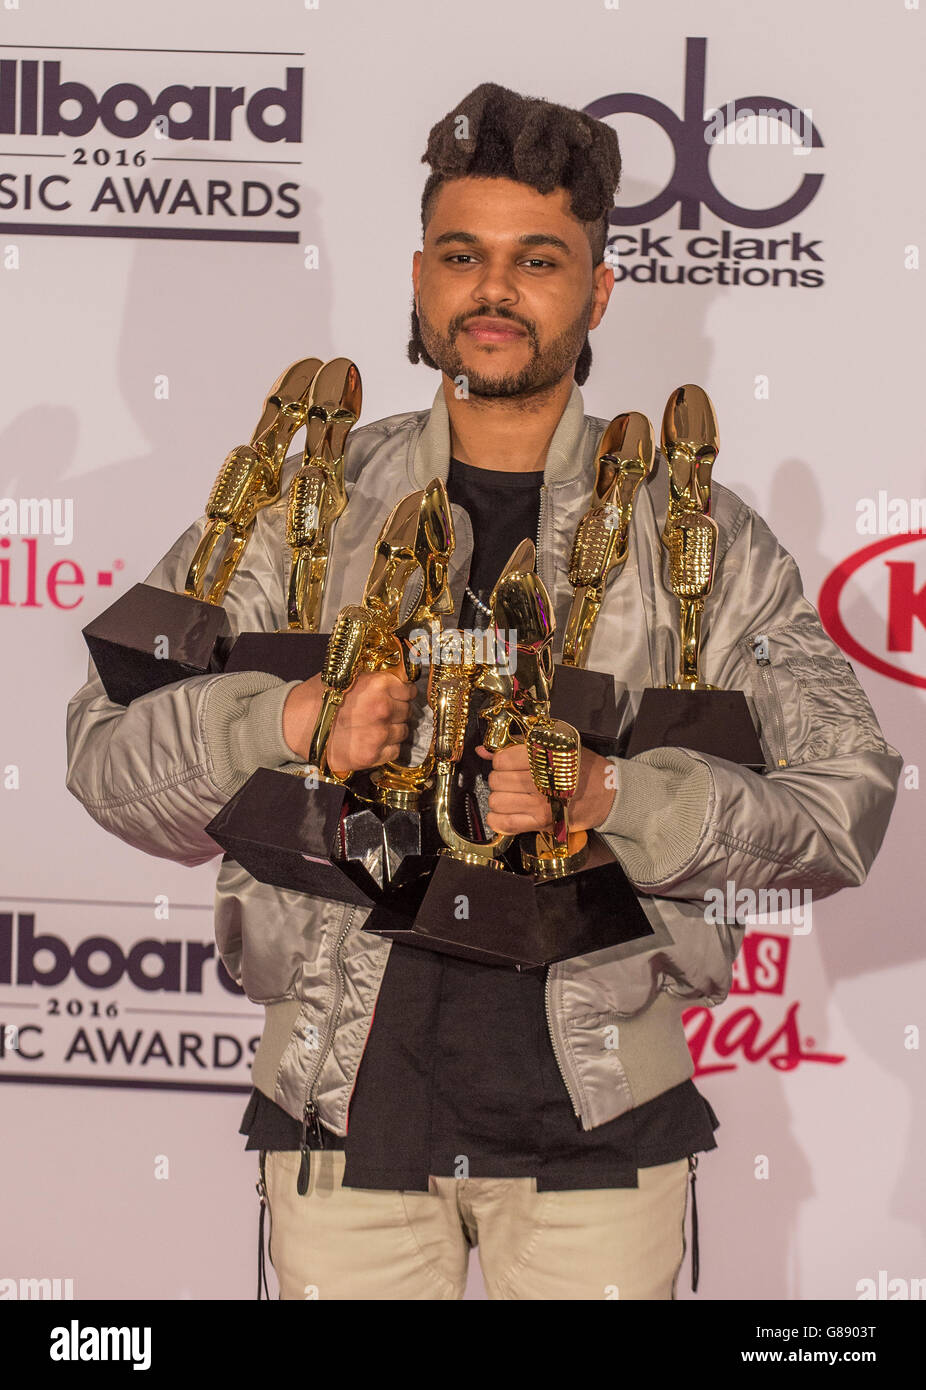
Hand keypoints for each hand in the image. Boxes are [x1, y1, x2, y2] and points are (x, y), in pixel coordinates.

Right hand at [283, 669, 416, 770]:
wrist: (296, 723)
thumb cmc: (319, 697)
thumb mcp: (349, 677)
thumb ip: (375, 681)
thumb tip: (396, 685)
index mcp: (379, 685)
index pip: (409, 690)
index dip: (403, 694)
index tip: (398, 697)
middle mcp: (383, 709)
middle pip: (407, 712)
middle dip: (397, 712)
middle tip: (382, 713)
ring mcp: (379, 734)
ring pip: (403, 732)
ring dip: (393, 730)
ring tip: (375, 728)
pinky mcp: (372, 756)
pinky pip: (394, 751)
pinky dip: (387, 747)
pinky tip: (372, 741)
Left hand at [476, 742, 616, 834]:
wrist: (607, 793)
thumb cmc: (581, 767)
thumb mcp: (554, 746)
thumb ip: (516, 746)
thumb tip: (482, 751)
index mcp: (544, 757)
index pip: (502, 760)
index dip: (501, 761)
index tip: (509, 764)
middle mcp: (541, 781)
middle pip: (497, 780)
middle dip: (500, 779)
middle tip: (512, 779)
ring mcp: (540, 804)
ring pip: (497, 801)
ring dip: (500, 798)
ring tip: (511, 795)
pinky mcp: (541, 823)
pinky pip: (505, 824)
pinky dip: (498, 819)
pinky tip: (505, 812)